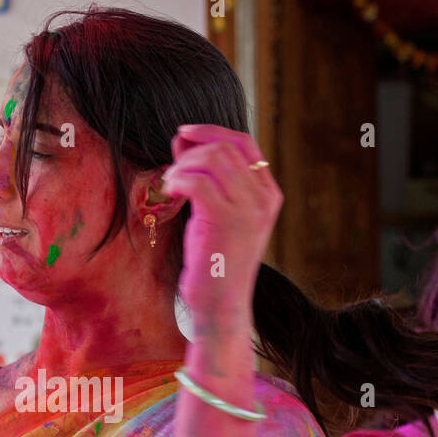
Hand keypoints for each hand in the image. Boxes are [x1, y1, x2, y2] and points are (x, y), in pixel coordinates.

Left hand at [161, 124, 280, 323]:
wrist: (220, 305)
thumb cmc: (215, 262)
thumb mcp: (218, 214)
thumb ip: (210, 179)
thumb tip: (183, 140)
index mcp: (268, 194)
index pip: (245, 143)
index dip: (212, 132)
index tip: (186, 133)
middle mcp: (263, 198)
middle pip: (225, 147)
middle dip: (191, 150)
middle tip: (172, 169)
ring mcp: (247, 209)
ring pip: (211, 159)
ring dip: (182, 166)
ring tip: (170, 184)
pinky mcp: (225, 220)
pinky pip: (196, 181)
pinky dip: (177, 180)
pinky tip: (169, 192)